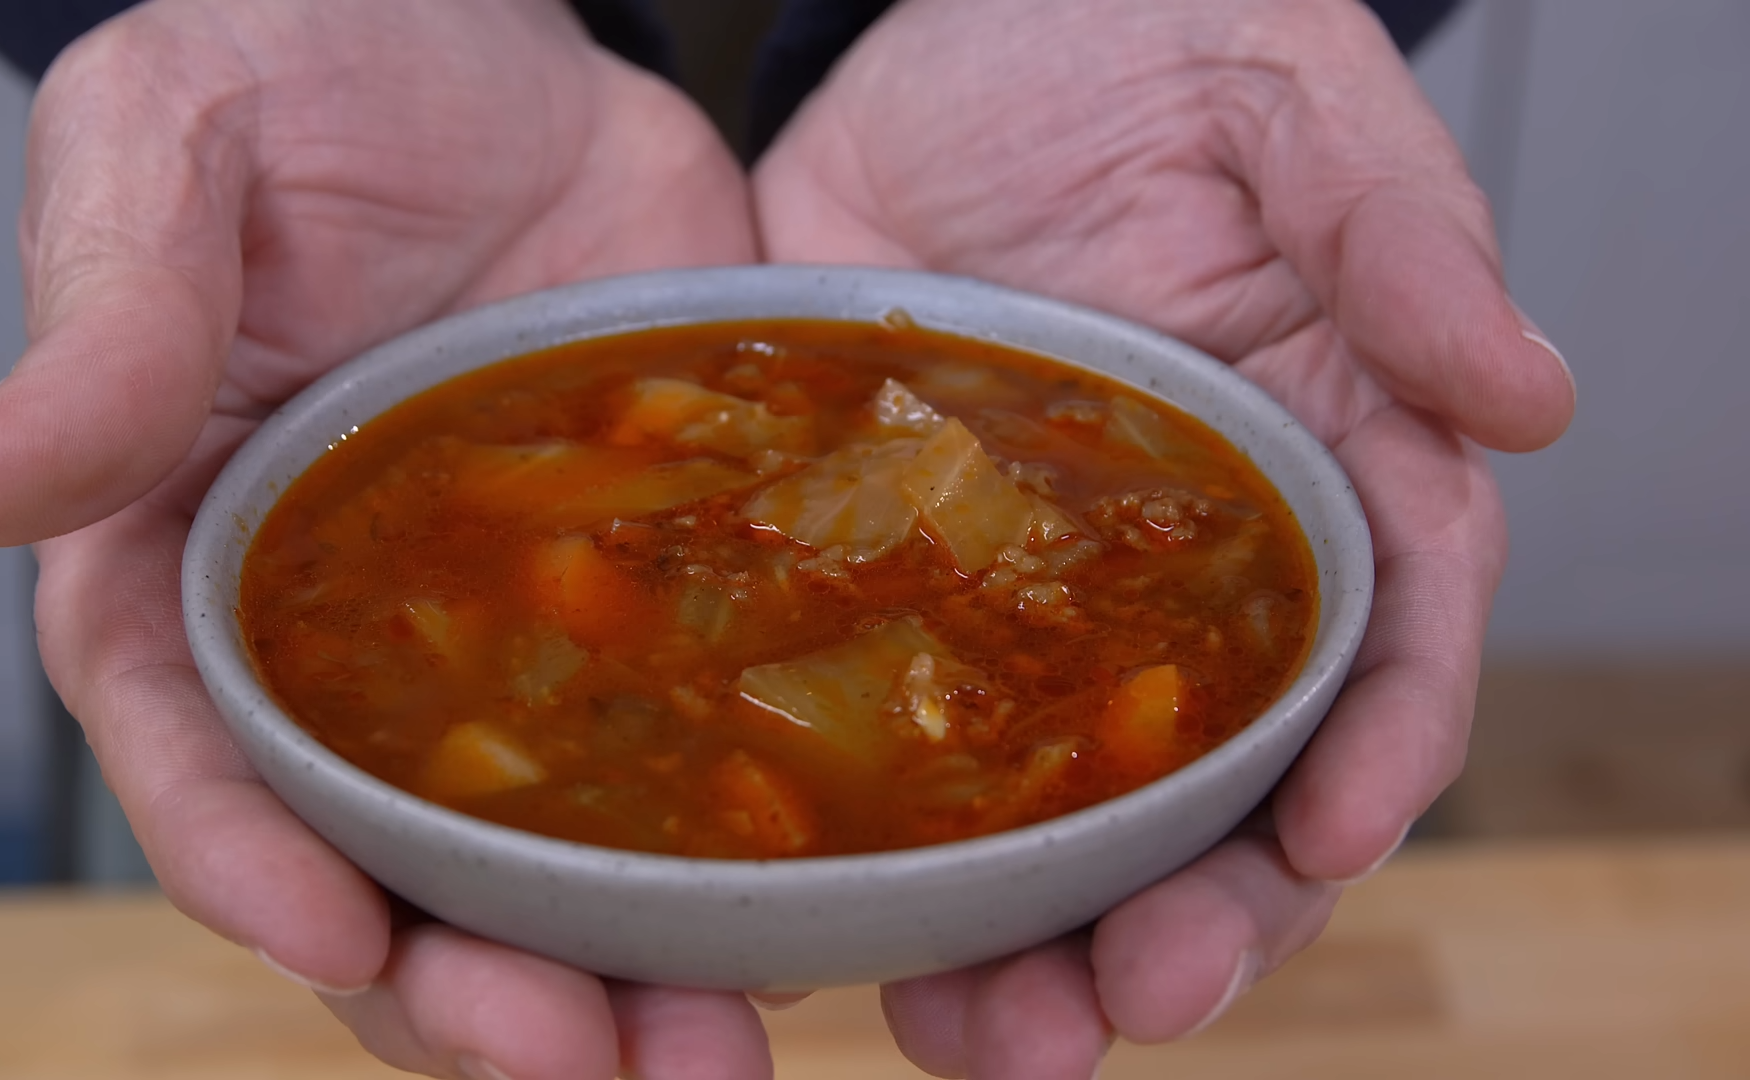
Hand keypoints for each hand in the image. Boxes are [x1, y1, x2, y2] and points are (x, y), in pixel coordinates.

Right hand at [0, 1, 770, 1075]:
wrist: (507, 45)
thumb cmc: (306, 70)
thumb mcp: (174, 142)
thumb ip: (111, 314)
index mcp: (200, 567)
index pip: (200, 756)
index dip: (249, 861)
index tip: (331, 932)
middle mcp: (353, 647)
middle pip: (385, 866)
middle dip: (463, 987)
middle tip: (579, 1067)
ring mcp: (518, 642)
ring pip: (549, 864)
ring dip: (618, 984)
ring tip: (711, 1061)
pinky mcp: (658, 603)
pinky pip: (695, 756)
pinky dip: (740, 859)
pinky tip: (817, 922)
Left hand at [756, 0, 1573, 1071]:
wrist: (930, 33)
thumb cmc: (1136, 43)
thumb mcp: (1285, 102)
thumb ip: (1396, 237)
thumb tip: (1529, 395)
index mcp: (1320, 475)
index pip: (1384, 654)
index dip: (1372, 764)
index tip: (1325, 848)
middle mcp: (1187, 577)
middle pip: (1224, 792)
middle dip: (1199, 919)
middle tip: (1137, 1006)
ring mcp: (1031, 598)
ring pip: (1062, 818)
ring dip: (1037, 947)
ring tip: (984, 1040)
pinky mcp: (890, 585)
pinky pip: (894, 745)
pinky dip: (883, 858)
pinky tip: (841, 937)